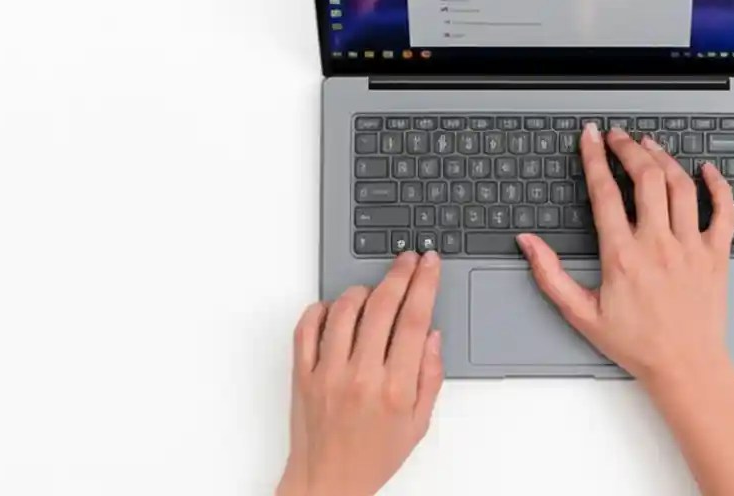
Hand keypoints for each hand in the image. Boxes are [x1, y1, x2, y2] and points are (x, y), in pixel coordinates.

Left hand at [278, 251, 443, 495]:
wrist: (327, 482)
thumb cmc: (372, 456)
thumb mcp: (419, 423)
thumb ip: (430, 375)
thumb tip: (431, 335)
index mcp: (394, 388)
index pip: (414, 320)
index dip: (425, 284)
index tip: (429, 265)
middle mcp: (360, 376)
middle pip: (382, 306)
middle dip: (399, 274)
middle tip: (408, 259)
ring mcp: (327, 373)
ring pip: (343, 309)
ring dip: (362, 290)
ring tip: (374, 290)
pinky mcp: (302, 374)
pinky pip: (306, 326)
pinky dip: (321, 308)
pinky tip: (336, 309)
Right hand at [518, 123, 733, 386]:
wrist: (685, 367)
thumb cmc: (636, 345)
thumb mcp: (581, 314)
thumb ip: (550, 275)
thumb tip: (528, 243)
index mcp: (622, 255)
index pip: (605, 192)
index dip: (594, 158)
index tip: (590, 138)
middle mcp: (658, 244)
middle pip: (645, 178)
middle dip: (629, 148)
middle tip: (618, 137)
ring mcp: (690, 247)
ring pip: (681, 186)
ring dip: (664, 159)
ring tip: (650, 145)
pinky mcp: (716, 255)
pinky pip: (724, 211)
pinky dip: (718, 186)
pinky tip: (707, 170)